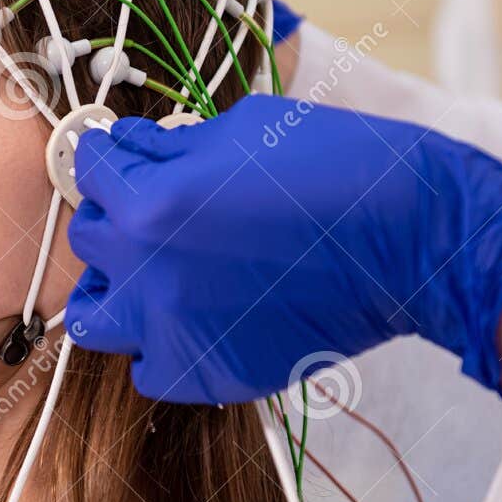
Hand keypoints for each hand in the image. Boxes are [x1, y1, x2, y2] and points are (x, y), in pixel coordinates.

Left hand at [64, 94, 501, 404]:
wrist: (413, 240)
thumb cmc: (338, 167)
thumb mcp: (243, 128)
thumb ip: (170, 146)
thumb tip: (134, 149)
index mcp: (150, 204)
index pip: (91, 169)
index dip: (110, 155)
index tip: (126, 155)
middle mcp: (148, 272)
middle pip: (88, 240)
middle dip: (114, 214)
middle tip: (151, 206)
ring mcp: (174, 330)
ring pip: (96, 317)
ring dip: (115, 290)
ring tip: (151, 272)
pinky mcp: (208, 373)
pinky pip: (148, 369)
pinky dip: (157, 346)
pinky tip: (187, 319)